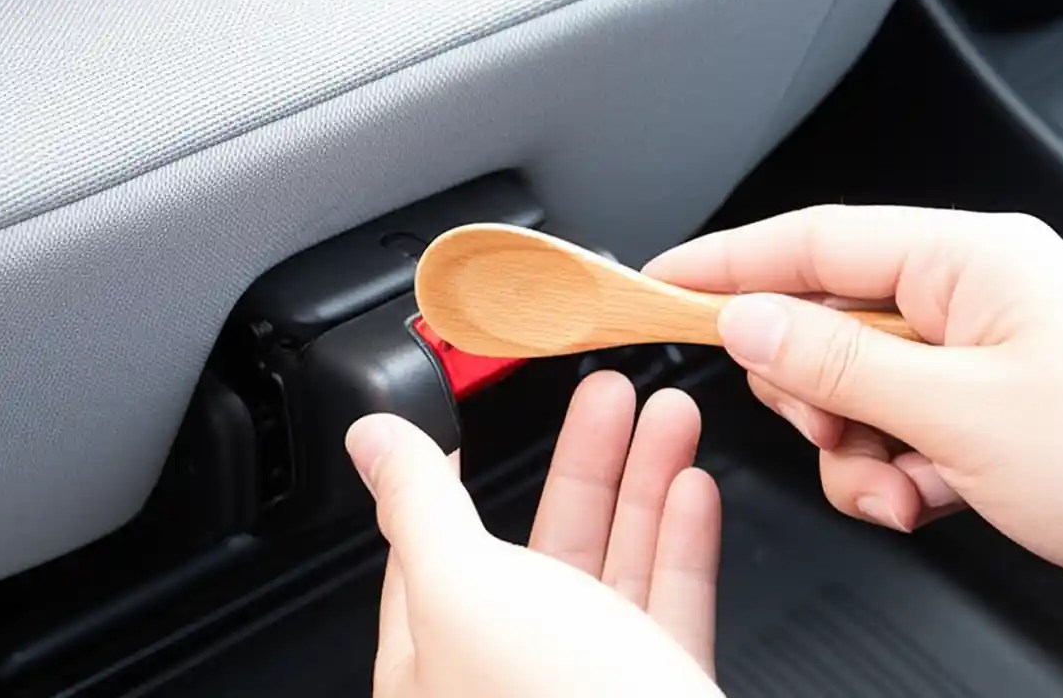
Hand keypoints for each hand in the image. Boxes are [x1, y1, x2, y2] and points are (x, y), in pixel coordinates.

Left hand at [345, 371, 721, 696]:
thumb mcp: (463, 588)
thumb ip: (419, 506)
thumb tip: (371, 442)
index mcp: (438, 657)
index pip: (431, 547)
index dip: (453, 477)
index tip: (471, 424)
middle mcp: (509, 674)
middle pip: (541, 542)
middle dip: (582, 458)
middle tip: (608, 395)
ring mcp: (586, 688)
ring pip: (612, 567)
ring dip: (642, 483)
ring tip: (668, 415)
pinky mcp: (654, 695)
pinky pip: (667, 606)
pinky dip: (681, 542)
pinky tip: (691, 491)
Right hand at [644, 204, 1062, 588]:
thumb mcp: (958, 409)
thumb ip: (837, 360)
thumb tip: (747, 322)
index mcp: (967, 260)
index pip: (813, 242)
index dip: (727, 262)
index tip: (662, 283)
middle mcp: (965, 300)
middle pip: (820, 322)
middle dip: (810, 389)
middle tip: (830, 425)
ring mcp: (967, 360)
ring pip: (845, 389)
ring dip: (852, 448)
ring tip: (897, 482)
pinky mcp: (971, 415)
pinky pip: (883, 433)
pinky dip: (885, 475)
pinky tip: (924, 499)